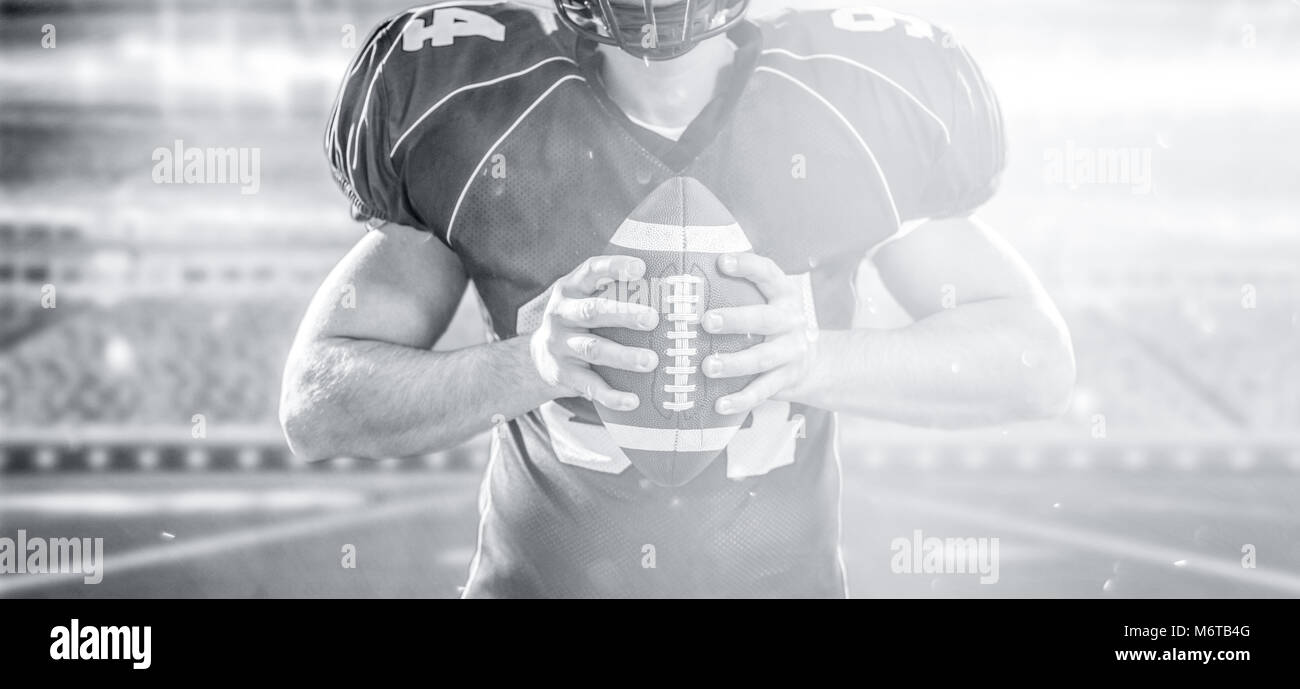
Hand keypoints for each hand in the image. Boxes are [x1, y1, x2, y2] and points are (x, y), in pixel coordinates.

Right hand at [529, 255, 659, 410]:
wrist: (538, 357)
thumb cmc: (579, 321)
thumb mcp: (584, 297)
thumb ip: (613, 288)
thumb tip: (669, 283)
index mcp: (570, 289)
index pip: (590, 271)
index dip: (613, 267)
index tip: (640, 268)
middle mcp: (561, 315)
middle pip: (592, 311)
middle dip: (623, 315)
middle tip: (653, 319)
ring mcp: (560, 345)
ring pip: (593, 349)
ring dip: (623, 356)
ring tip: (651, 361)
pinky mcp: (563, 374)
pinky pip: (589, 386)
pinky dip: (611, 395)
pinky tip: (633, 401)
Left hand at [701, 253, 816, 415]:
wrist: (815, 363)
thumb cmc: (774, 326)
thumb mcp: (769, 303)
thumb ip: (741, 291)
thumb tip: (691, 277)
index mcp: (784, 296)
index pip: (769, 274)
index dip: (748, 266)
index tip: (722, 262)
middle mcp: (791, 322)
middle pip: (765, 319)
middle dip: (736, 320)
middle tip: (707, 321)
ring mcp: (790, 352)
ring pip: (762, 358)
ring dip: (733, 363)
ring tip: (707, 367)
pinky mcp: (786, 379)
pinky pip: (762, 391)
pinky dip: (741, 400)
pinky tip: (720, 404)